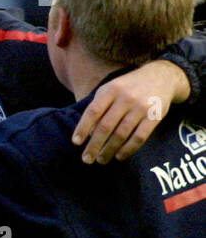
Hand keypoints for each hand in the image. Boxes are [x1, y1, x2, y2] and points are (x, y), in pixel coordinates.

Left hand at [72, 59, 188, 162]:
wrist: (160, 77)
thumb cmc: (127, 87)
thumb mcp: (109, 90)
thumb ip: (97, 107)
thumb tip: (87, 133)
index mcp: (111, 90)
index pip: (93, 111)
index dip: (83, 128)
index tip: (76, 143)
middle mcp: (125, 98)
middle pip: (106, 126)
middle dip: (94, 145)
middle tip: (86, 159)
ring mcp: (141, 108)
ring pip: (122, 134)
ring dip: (109, 150)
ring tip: (101, 160)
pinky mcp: (155, 117)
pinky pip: (139, 137)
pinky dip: (128, 149)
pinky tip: (119, 156)